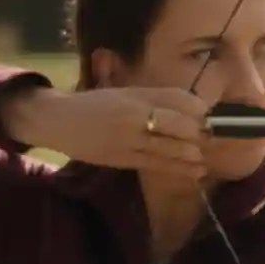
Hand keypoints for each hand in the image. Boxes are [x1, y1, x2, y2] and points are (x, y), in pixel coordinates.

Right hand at [2, 86, 209, 180]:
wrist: (56, 120)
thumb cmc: (93, 105)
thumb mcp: (123, 93)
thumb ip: (155, 99)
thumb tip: (193, 108)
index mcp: (135, 94)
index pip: (176, 98)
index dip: (196, 108)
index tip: (207, 114)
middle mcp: (133, 114)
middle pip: (178, 124)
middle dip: (198, 132)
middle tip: (209, 137)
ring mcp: (128, 138)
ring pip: (170, 148)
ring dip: (192, 153)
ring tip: (203, 158)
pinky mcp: (122, 158)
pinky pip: (157, 165)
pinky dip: (180, 168)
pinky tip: (195, 171)